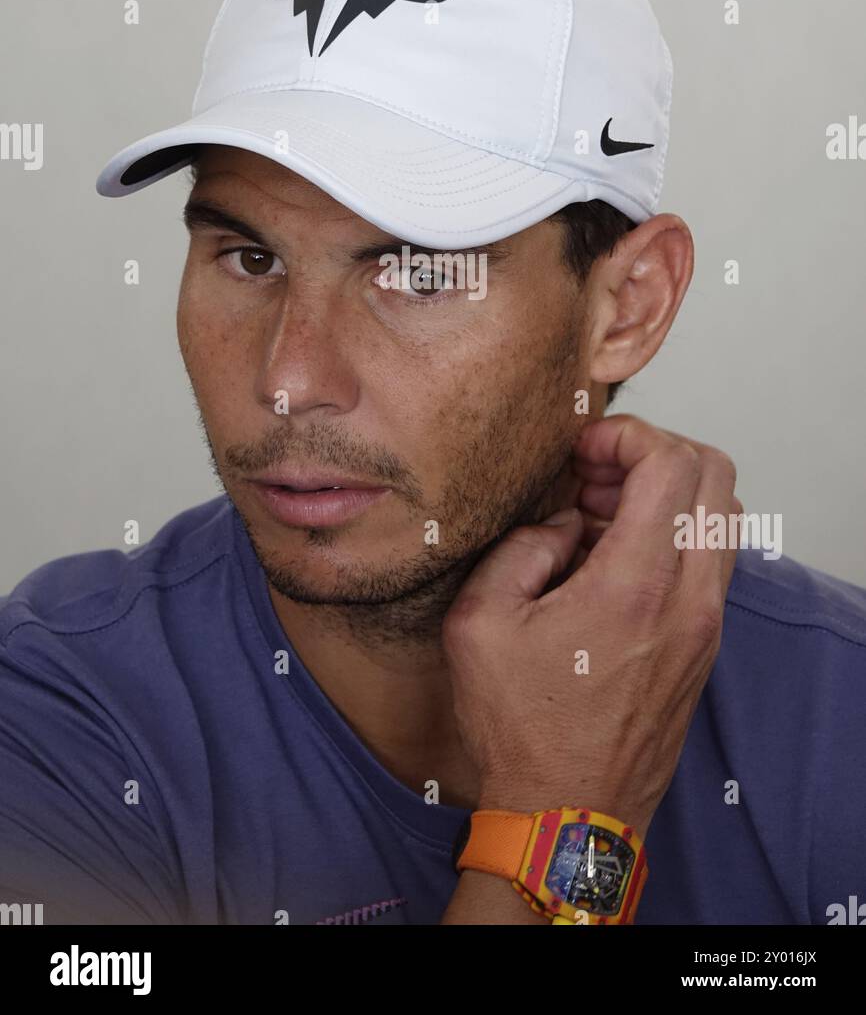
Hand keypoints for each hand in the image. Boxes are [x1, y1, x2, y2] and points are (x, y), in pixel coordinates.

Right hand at [441, 414, 741, 841]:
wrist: (569, 814)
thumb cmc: (522, 727)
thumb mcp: (480, 622)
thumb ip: (520, 548)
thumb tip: (561, 526)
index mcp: (636, 584)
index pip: (673, 463)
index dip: (626, 434)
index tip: (582, 451)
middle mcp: (688, 599)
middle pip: (715, 476)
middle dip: (654, 453)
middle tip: (593, 475)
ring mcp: (705, 625)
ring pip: (720, 517)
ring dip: (666, 497)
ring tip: (597, 519)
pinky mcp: (704, 647)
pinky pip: (709, 561)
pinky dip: (672, 537)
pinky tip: (610, 564)